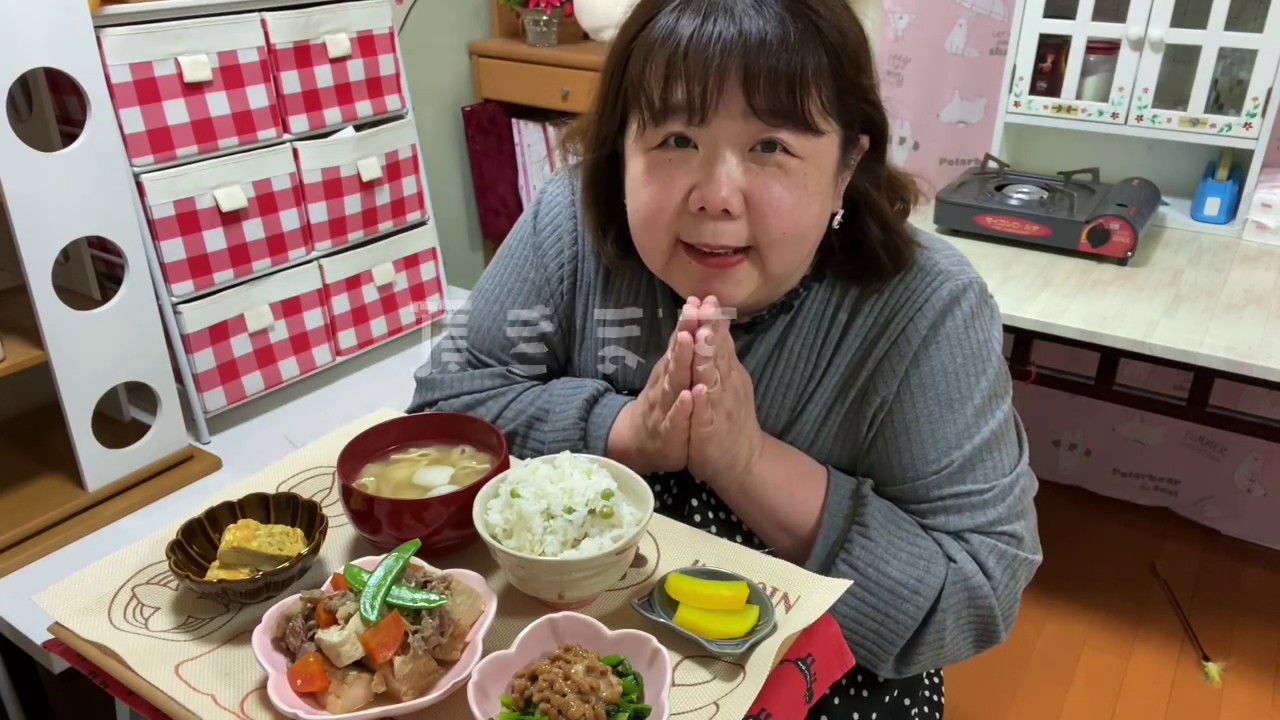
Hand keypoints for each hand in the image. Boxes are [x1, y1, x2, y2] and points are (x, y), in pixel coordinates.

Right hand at [607, 298, 701, 474]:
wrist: (639, 441)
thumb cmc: (661, 401)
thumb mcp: (672, 371)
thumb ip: (682, 344)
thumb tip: (694, 308)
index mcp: (671, 367)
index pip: (682, 340)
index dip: (691, 320)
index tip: (702, 299)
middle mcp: (666, 382)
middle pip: (678, 355)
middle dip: (686, 332)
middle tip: (695, 311)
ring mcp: (665, 405)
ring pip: (674, 381)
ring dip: (681, 361)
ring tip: (688, 340)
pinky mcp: (668, 431)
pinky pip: (675, 418)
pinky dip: (682, 407)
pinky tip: (689, 395)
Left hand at [688, 296, 763, 488]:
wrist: (742, 460)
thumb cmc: (729, 418)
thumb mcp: (726, 381)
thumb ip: (721, 355)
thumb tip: (716, 325)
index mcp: (727, 372)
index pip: (720, 341)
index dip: (713, 319)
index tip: (707, 295)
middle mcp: (726, 384)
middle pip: (718, 353)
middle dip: (712, 329)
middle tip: (707, 305)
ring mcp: (719, 406)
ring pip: (712, 379)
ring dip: (708, 359)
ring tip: (703, 338)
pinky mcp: (711, 429)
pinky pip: (705, 414)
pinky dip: (702, 402)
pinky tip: (696, 390)